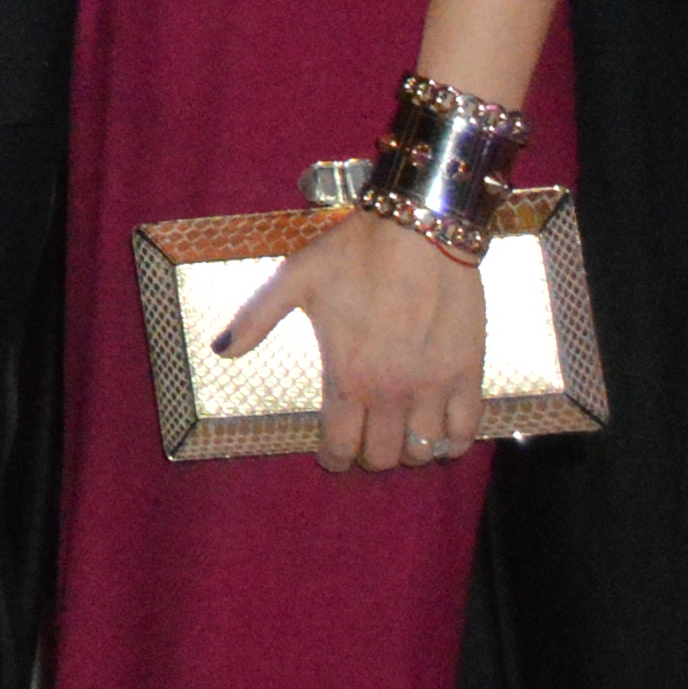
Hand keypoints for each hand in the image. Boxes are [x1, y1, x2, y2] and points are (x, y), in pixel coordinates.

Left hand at [216, 205, 488, 472]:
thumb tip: (219, 350)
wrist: (418, 230)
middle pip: (382, 457)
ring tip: (399, 435)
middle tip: (364, 439)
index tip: (331, 455)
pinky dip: (453, 442)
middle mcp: (391, 392)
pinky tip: (441, 434)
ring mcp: (433, 387)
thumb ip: (256, 319)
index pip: (340, 447)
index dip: (333, 458)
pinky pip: (467, 430)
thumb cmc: (353, 254)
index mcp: (347, 377)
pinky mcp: (468, 374)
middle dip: (368, 456)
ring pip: (423, 451)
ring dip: (408, 451)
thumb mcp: (293, 280)